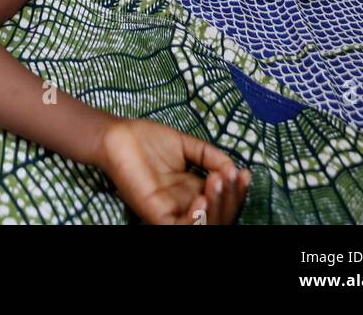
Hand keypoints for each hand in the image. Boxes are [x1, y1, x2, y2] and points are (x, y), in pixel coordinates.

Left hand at [98, 118, 250, 224]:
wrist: (118, 135)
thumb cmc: (148, 139)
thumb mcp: (187, 145)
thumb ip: (209, 156)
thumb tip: (232, 168)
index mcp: (194, 191)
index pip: (223, 200)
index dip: (237, 191)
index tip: (245, 173)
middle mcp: (185, 205)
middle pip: (219, 216)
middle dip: (231, 199)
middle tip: (230, 176)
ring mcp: (170, 212)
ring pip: (204, 226)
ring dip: (217, 209)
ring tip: (217, 182)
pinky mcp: (155, 215)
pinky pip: (180, 227)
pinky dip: (196, 219)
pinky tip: (201, 199)